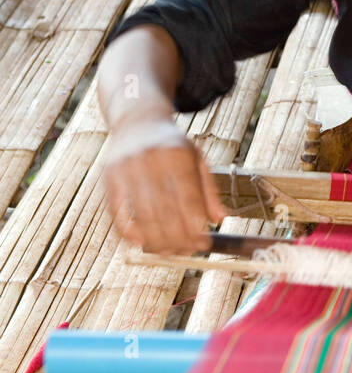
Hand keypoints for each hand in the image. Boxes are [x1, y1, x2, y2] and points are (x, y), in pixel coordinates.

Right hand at [104, 114, 227, 254]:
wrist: (138, 120)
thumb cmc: (173, 145)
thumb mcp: (197, 159)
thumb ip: (209, 190)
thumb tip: (221, 220)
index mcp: (177, 153)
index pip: (188, 197)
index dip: (196, 225)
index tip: (204, 243)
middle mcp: (150, 159)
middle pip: (165, 210)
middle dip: (178, 237)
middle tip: (188, 251)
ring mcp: (126, 168)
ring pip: (142, 215)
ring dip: (156, 240)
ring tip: (169, 252)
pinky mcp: (109, 177)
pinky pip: (118, 212)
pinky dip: (129, 233)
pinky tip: (142, 243)